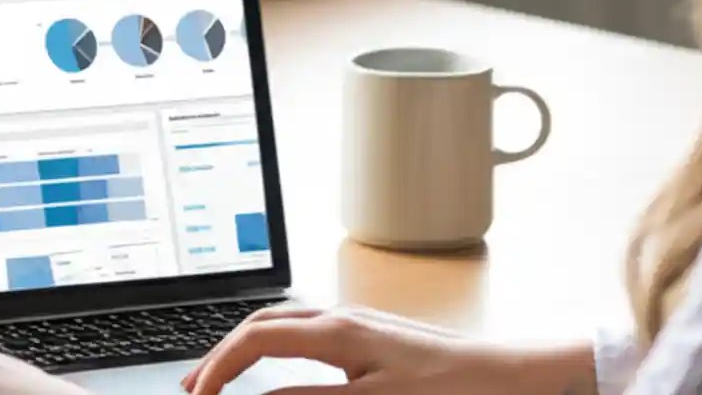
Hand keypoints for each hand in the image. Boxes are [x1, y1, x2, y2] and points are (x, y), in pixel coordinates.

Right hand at [181, 305, 528, 394]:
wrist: (506, 374)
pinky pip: (307, 326)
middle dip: (222, 350)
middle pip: (262, 322)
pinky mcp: (371, 331)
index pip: (256, 339)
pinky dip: (276, 341)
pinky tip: (277, 357)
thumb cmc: (450, 389)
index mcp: (338, 331)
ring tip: (224, 371)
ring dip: (248, 343)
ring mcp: (356, 320)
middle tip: (195, 385)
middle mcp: (342, 316)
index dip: (218, 367)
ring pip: (283, 320)